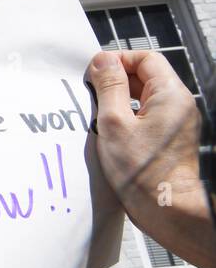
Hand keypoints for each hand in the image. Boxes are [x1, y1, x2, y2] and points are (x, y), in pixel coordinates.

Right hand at [87, 50, 213, 267]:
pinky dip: (125, 117)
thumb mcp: (114, 122)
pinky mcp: (168, 139)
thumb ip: (108, 86)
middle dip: (115, 81)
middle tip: (90, 95)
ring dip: (117, 100)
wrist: (168, 209)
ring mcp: (175, 123)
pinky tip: (108, 131)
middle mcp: (178, 105)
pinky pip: (145, 116)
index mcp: (170, 95)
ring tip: (96, 115)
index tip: (94, 73)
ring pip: (142, 97)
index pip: (146, 58)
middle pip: (145, 76)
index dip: (118, 60)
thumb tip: (102, 60)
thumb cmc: (143, 170)